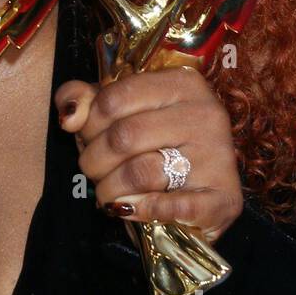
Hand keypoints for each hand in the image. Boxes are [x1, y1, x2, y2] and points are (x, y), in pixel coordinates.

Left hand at [54, 65, 243, 242]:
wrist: (199, 196)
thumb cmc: (153, 146)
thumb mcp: (119, 113)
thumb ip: (85, 100)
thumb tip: (70, 116)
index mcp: (181, 83)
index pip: (113, 99)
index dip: (88, 126)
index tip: (89, 139)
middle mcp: (205, 113)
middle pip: (124, 137)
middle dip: (94, 162)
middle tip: (94, 172)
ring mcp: (218, 155)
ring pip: (141, 173)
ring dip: (110, 191)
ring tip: (108, 195)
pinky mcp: (225, 197)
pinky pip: (175, 207)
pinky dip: (144, 211)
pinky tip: (131, 210)